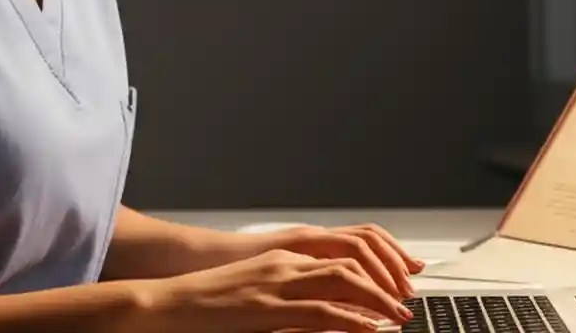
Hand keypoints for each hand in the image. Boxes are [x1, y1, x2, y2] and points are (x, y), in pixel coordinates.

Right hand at [141, 248, 413, 332]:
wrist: (169, 303)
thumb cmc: (209, 302)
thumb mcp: (257, 292)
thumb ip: (290, 295)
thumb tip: (325, 312)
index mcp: (284, 258)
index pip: (342, 250)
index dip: (377, 262)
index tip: (399, 279)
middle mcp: (285, 264)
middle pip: (350, 260)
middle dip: (385, 278)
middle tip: (406, 298)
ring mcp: (276, 284)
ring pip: (341, 281)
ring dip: (376, 298)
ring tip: (398, 315)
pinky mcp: (267, 308)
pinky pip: (318, 311)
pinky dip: (349, 318)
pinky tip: (368, 328)